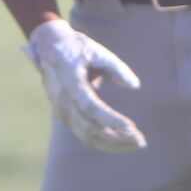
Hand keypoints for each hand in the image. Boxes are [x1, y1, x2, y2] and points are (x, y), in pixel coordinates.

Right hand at [26, 20, 146, 152]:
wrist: (48, 47)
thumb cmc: (75, 47)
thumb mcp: (95, 50)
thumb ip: (116, 67)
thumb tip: (135, 86)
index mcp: (69, 83)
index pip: (91, 108)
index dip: (111, 120)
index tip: (133, 127)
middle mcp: (62, 102)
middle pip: (90, 129)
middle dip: (117, 138)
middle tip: (142, 140)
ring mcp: (61, 111)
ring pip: (87, 137)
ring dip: (113, 144)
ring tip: (137, 142)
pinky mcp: (64, 116)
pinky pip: (84, 135)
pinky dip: (104, 141)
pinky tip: (123, 139)